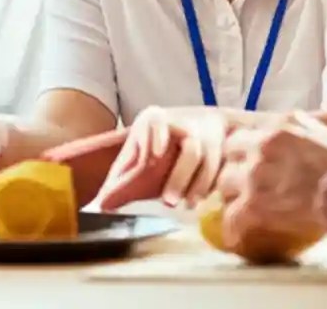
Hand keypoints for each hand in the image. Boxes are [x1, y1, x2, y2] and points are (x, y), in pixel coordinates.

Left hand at [98, 105, 229, 209]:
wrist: (204, 126)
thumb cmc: (159, 145)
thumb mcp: (137, 154)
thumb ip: (121, 179)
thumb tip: (100, 207)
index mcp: (156, 119)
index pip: (157, 120)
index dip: (157, 134)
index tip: (155, 154)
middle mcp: (186, 123)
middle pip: (189, 146)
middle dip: (179, 175)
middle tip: (168, 203)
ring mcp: (209, 134)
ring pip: (209, 157)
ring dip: (199, 183)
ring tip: (188, 206)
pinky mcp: (226, 148)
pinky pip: (225, 166)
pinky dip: (216, 184)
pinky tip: (207, 201)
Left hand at [217, 113, 326, 250]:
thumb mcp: (325, 133)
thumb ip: (300, 132)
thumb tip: (291, 136)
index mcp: (282, 124)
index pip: (244, 134)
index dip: (244, 152)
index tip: (247, 164)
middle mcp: (265, 144)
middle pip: (230, 156)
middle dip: (236, 172)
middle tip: (242, 188)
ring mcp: (259, 173)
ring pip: (226, 184)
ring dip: (233, 198)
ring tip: (242, 210)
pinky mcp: (258, 203)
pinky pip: (233, 217)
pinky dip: (234, 228)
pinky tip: (236, 235)